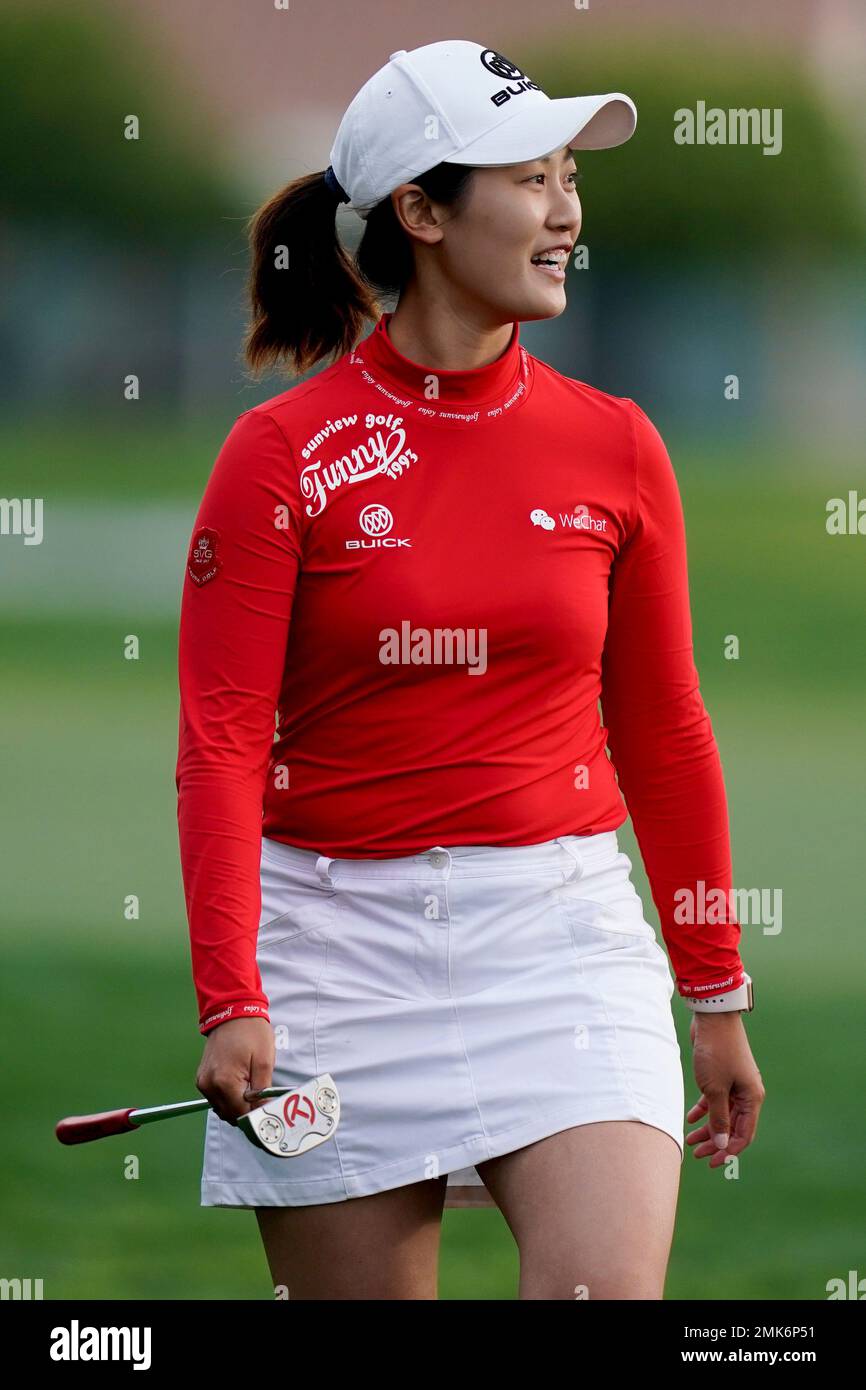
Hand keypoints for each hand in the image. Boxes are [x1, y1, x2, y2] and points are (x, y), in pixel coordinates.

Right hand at [195, 1017, 274, 1123]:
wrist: (232, 1012)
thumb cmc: (251, 1033)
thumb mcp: (264, 1061)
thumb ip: (262, 1091)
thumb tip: (263, 1112)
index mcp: (225, 1082)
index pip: (241, 1115)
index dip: (256, 1116)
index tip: (267, 1111)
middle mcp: (209, 1085)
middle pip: (230, 1114)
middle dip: (246, 1111)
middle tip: (261, 1099)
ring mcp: (203, 1082)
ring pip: (222, 1108)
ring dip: (237, 1104)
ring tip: (250, 1086)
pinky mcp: (201, 1078)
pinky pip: (216, 1097)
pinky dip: (228, 1096)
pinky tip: (239, 1082)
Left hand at [685, 1012, 764, 1167]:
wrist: (713, 1018)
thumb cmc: (716, 1053)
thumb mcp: (715, 1089)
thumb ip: (719, 1119)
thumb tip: (723, 1145)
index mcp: (752, 1099)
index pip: (744, 1135)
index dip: (729, 1151)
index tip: (712, 1162)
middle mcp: (746, 1093)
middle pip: (732, 1126)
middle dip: (716, 1142)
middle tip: (697, 1155)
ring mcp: (734, 1084)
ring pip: (722, 1114)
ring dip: (708, 1128)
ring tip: (690, 1140)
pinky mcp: (721, 1075)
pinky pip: (714, 1099)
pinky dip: (703, 1110)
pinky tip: (690, 1118)